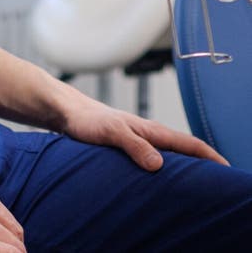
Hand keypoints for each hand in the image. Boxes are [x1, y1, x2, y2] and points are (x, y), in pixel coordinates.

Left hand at [60, 95, 228, 171]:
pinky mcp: (130, 145)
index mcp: (151, 130)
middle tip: (220, 183)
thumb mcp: (111, 133)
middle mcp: (150, 134)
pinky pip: (157, 157)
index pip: (189, 144)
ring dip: (187, 166)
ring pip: (172, 153)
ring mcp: (141, 139)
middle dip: (205, 163)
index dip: (210, 157)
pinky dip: (169, 167)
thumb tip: (158, 164)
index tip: (227, 170)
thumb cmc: (89, 120)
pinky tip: (165, 178)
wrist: (70, 112)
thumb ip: (134, 145)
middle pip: (185, 149)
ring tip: (200, 184)